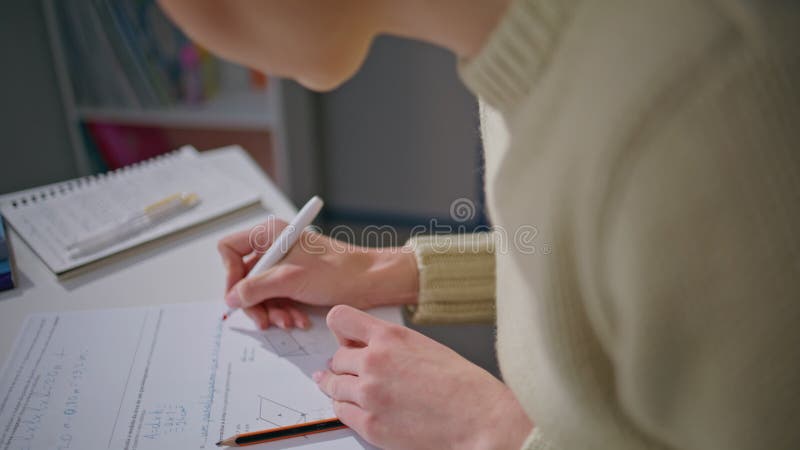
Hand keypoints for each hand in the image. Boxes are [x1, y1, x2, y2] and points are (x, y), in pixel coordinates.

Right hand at [217, 218, 418, 328]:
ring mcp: (285, 265)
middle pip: (244, 277)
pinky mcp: (296, 281)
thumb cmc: (338, 272)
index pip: (230, 249)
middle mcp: (274, 247)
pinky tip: (299, 320)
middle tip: (265, 320)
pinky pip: (278, 299)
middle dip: (255, 302)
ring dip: (272, 311)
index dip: (230, 274)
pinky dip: (285, 312)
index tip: (239, 296)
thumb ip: (255, 288)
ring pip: (261, 292)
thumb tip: (231, 298)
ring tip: (290, 321)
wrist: (371, 282)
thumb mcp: (290, 280)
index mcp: (270, 235)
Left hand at [314, 305, 533, 449]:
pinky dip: (346, 409)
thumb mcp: (423, 345)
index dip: (341, 330)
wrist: (478, 418)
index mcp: (390, 337)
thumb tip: (366, 348)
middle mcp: (374, 362)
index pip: (340, 319)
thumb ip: (390, 344)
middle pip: (337, 358)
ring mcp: (369, 394)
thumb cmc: (461, 384)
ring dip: (340, 387)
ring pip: (334, 386)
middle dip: (344, 365)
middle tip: (348, 370)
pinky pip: (341, 412)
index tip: (344, 339)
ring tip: (344, 388)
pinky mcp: (370, 424)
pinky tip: (356, 407)